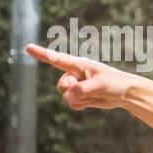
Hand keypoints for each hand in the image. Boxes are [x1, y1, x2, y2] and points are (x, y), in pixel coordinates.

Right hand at [24, 43, 140, 110]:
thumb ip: (82, 89)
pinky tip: (93, 100)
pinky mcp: (79, 97)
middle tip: (88, 88)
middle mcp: (73, 74)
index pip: (56, 58)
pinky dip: (83, 105)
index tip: (27, 47)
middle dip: (73, 90)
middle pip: (61, 86)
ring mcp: (75, 86)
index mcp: (78, 64)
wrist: (125, 94)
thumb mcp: (100, 84)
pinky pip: (72, 104)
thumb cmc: (115, 83)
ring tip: (95, 93)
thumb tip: (68, 96)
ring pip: (66, 97)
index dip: (41, 53)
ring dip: (80, 99)